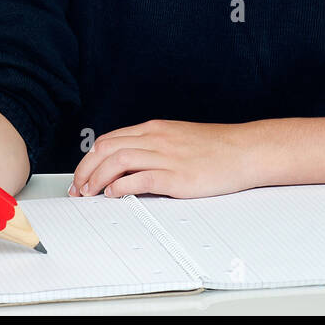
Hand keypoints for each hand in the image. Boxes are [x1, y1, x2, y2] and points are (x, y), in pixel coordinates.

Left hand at [69, 119, 253, 199]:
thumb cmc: (217, 148)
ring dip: (97, 178)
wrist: (246, 150)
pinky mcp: (177, 176)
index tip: (81, 175)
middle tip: (77, 188)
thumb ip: (154, 147)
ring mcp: (166, 156)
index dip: (89, 158)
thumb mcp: (179, 138)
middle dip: (85, 170)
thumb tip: (129, 164)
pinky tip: (114, 195)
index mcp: (155, 129)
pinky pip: (139, 179)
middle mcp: (156, 139)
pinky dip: (120, 187)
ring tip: (90, 194)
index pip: (109, 139)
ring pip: (117, 161)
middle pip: (106, 149)